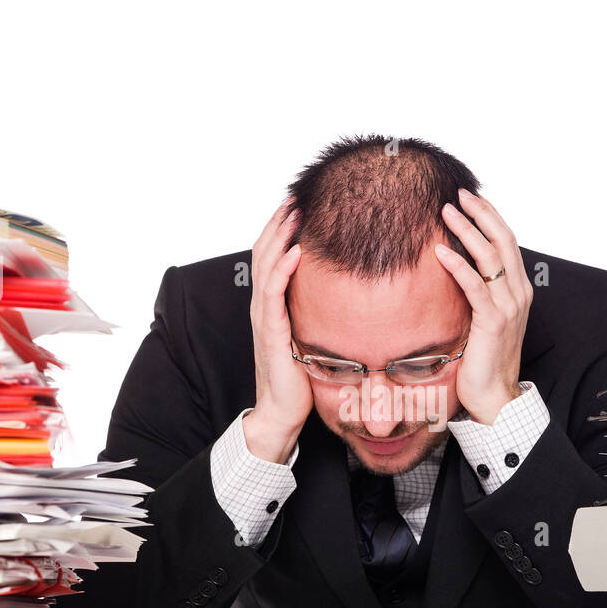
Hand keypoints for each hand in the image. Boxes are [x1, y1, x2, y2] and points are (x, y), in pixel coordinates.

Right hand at [244, 199, 311, 462]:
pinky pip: (274, 293)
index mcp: (271, 306)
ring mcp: (265, 318)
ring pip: (267, 264)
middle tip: (296, 194)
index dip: (281, 228)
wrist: (282, 413)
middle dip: (279, 221)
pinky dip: (284, 268)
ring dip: (280, 234)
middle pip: (265, 251)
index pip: (271, 256)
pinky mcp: (273, 333)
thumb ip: (316, 315)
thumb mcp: (309, 338)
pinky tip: (297, 250)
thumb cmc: (298, 380)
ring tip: (294, 210)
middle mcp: (264, 307)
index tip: (299, 203)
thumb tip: (343, 297)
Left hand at [434, 188, 529, 424]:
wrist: (494, 395)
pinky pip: (475, 286)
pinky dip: (458, 266)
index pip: (508, 243)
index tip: (469, 200)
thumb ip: (479, 293)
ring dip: (467, 231)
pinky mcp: (493, 321)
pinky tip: (441, 252)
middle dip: (481, 214)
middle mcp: (518, 294)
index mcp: (518, 290)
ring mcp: (508, 307)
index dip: (490, 217)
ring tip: (446, 212)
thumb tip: (457, 269)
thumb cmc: (484, 359)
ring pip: (490, 257)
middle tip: (458, 194)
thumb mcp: (484, 319)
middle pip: (503, 241)